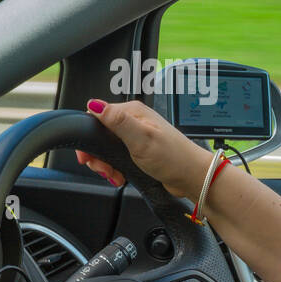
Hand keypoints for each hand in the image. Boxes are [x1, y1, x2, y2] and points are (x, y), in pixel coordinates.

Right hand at [76, 98, 209, 198]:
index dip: (88, 137)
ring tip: (114, 174)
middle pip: (99, 135)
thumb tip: (94, 104)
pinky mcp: (138, 150)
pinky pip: (116, 157)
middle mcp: (133, 121)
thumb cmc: (173, 157)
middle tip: (104, 169)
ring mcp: (136, 136)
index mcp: (132, 112)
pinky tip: (120, 176)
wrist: (192, 176)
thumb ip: (117, 121)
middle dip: (97, 155)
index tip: (89, 155)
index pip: (96, 116)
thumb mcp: (141, 138)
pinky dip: (114, 168)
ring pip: (107, 148)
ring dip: (106, 165)